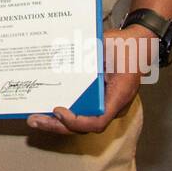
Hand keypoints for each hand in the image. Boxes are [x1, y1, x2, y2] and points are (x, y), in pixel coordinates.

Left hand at [27, 27, 152, 134]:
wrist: (137, 45)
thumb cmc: (126, 46)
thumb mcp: (110, 46)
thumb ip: (92, 52)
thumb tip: (69, 56)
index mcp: (119, 95)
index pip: (98, 120)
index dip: (77, 121)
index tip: (59, 111)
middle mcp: (112, 105)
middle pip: (84, 126)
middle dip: (58, 126)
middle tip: (34, 121)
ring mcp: (105, 104)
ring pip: (80, 122)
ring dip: (56, 122)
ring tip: (34, 119)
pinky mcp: (97, 99)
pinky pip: (80, 111)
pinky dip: (61, 113)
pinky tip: (43, 108)